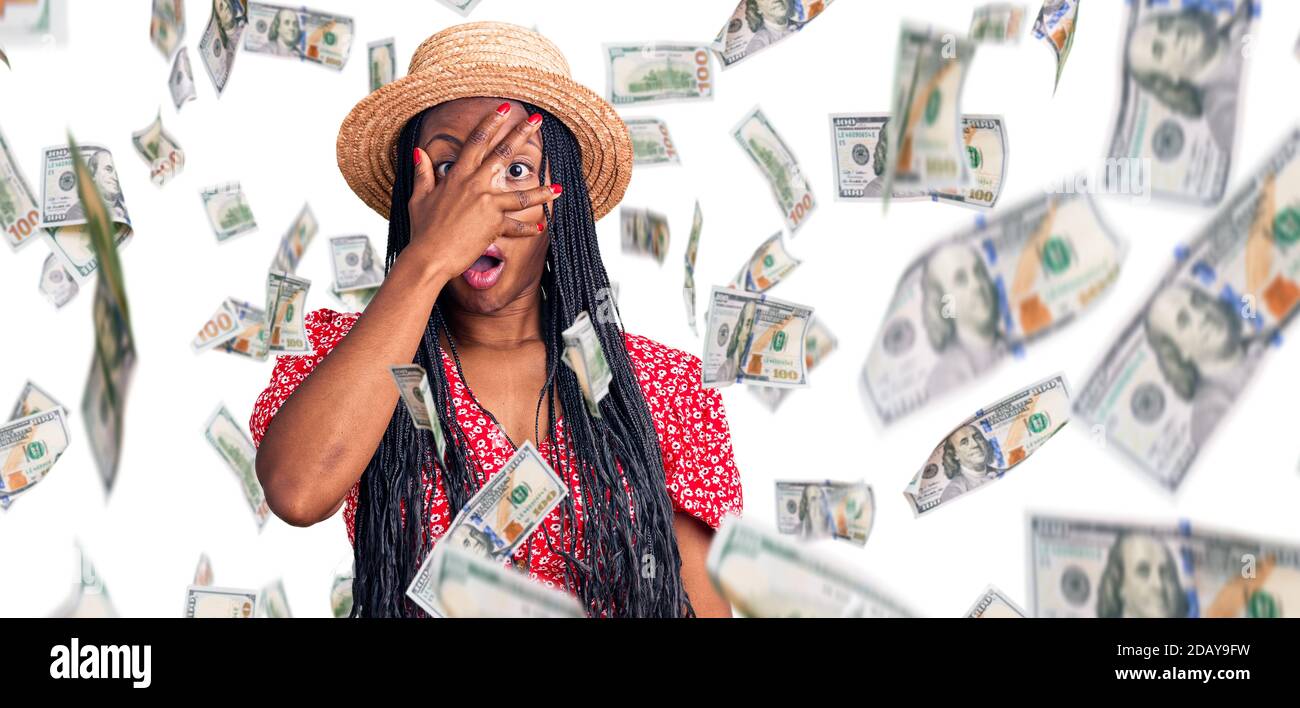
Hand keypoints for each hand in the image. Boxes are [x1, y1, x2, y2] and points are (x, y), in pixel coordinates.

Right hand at [405, 103, 561, 280]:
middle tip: (538, 120)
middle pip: (503, 153)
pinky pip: (516, 225)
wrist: (428, 256)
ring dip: (542, 190)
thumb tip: (419, 151)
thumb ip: (423, 173)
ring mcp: (487, 203)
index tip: (504, 107)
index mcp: (457, 175)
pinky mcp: (494, 223)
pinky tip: (540, 228)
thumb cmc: (422, 229)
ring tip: (558, 188)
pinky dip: (527, 229)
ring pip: (521, 193)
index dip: (491, 121)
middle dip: (522, 134)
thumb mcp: (419, 197)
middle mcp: (475, 184)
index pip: (476, 140)